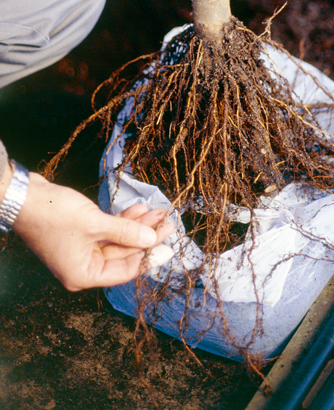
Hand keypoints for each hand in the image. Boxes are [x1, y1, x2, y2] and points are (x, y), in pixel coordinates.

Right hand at [12, 172, 173, 290]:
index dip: (148, 257)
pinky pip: (108, 230)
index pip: (125, 271)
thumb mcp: (95, 224)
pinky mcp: (82, 233)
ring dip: (137, 225)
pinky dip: (123, 220)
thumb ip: (127, 232)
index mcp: (83, 275)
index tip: (169, 244)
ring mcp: (82, 249)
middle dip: (146, 237)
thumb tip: (151, 240)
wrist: (25, 196)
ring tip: (158, 211)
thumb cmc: (54, 215)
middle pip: (124, 254)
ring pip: (118, 240)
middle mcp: (83, 266)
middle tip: (168, 222)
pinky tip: (140, 209)